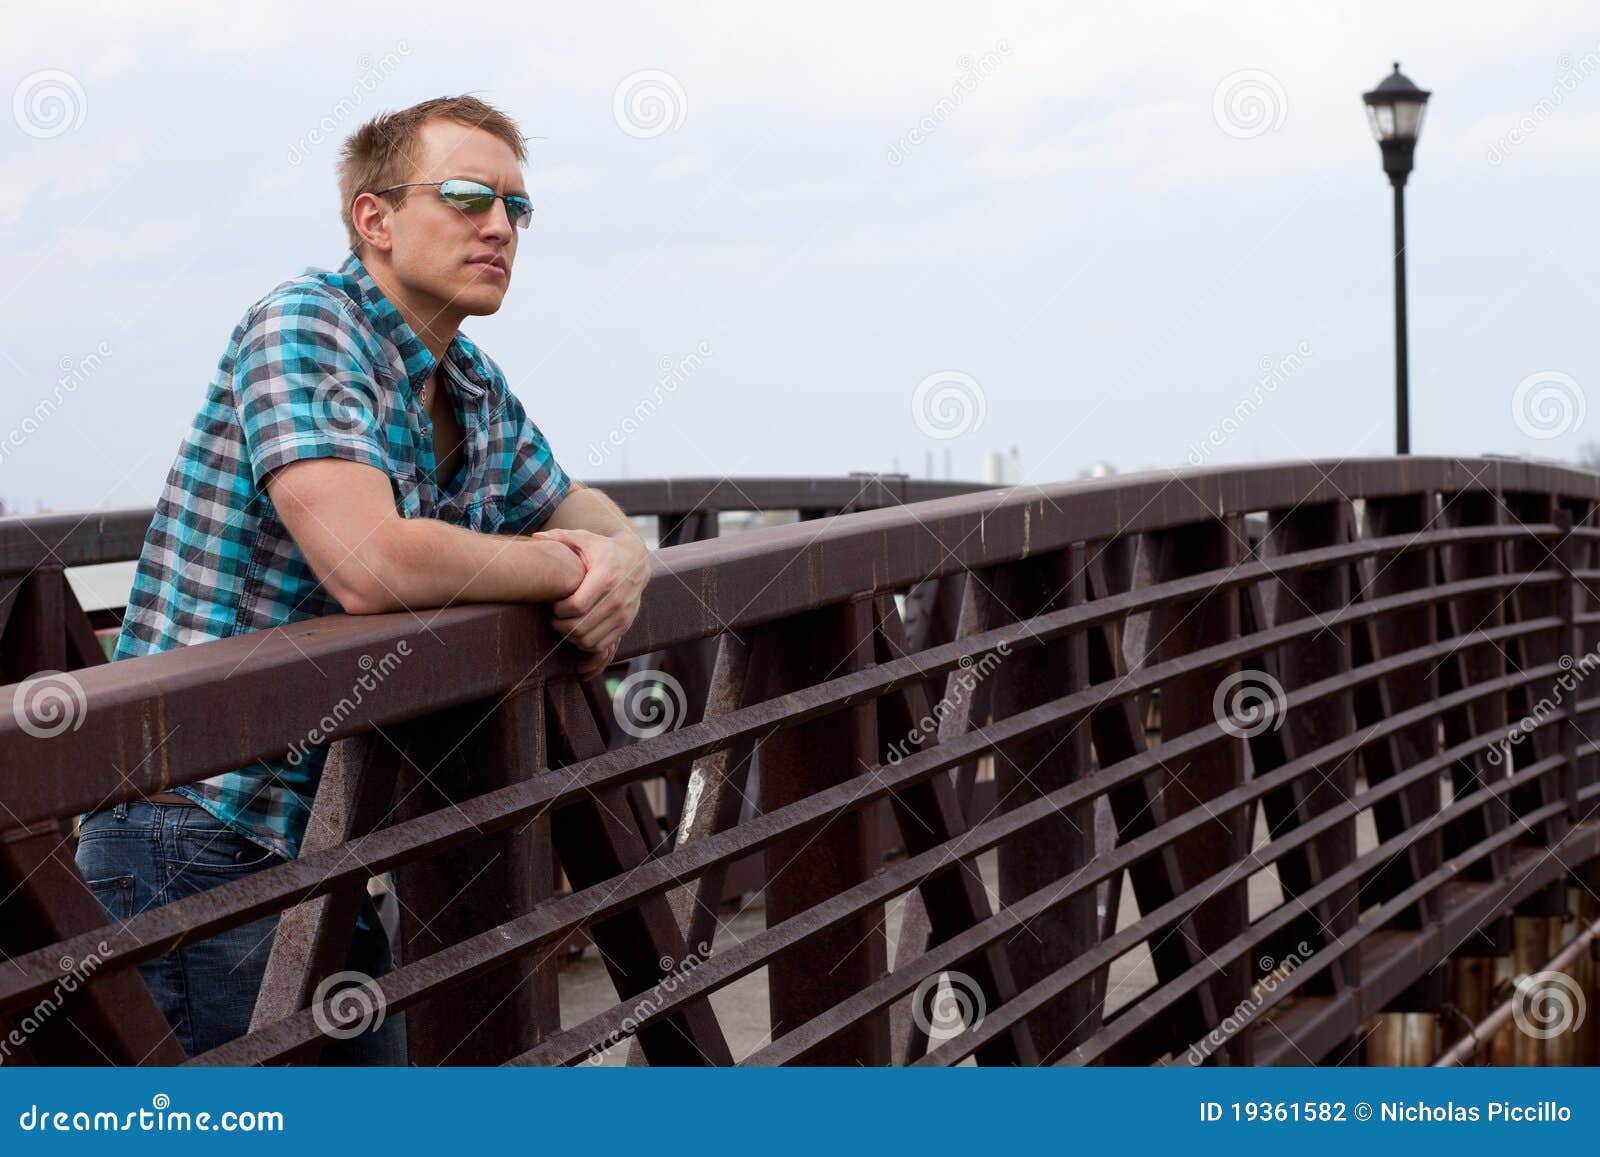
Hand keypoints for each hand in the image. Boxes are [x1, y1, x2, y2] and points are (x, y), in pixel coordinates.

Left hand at [529, 526, 649, 677]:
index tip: (554, 604)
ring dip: (572, 637)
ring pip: (590, 640)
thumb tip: (536, 536)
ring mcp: (623, 614)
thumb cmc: (604, 549)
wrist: (636, 560)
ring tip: (566, 624)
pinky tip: (579, 631)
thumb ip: (560, 537)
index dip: (559, 610)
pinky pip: (602, 646)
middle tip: (555, 617)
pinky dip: (586, 644)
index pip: (577, 606)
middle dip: (561, 625)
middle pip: (581, 626)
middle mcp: (618, 599)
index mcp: (606, 577)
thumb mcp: (584, 538)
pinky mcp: (626, 624)